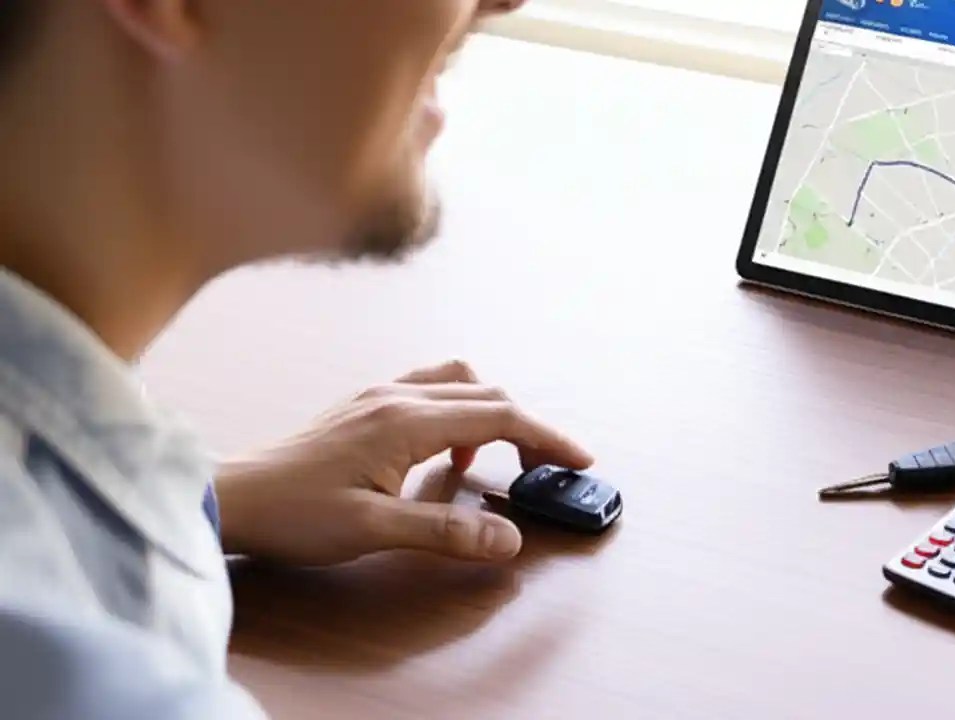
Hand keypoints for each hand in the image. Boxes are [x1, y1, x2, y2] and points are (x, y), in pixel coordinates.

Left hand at [213, 360, 593, 565]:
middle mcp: (396, 395)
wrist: (231, 497)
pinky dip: (458, 410)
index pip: (498, 414)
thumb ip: (445, 531)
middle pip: (486, 393)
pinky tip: (445, 447)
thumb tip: (508, 538)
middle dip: (527, 426)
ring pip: (459, 383)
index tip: (578, 459)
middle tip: (545, 468)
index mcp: (405, 420)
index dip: (545, 437)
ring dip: (491, 411)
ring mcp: (377, 394)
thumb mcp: (372, 530)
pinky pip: (431, 389)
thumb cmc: (293, 514)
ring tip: (494, 457)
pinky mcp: (363, 404)